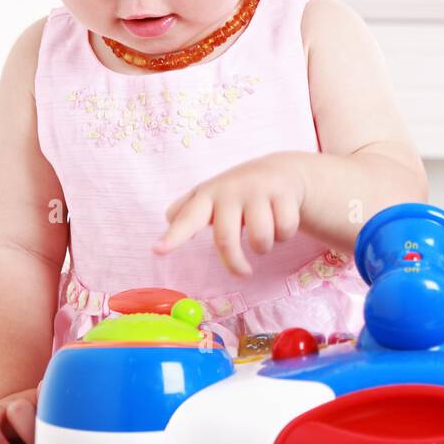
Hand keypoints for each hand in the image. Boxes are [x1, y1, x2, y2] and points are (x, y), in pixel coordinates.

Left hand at [154, 153, 305, 276]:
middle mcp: (230, 190)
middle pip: (226, 240)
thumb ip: (186, 215)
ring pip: (261, 240)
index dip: (173, 237)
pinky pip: (285, 230)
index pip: (187, 218)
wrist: (278, 170)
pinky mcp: (283, 192)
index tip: (158, 251)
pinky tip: (280, 223)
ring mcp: (258, 189)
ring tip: (264, 237)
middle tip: (243, 272)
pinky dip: (284, 235)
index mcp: (206, 195)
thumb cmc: (237, 193)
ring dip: (264, 247)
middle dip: (236, 264)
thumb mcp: (210, 198)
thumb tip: (159, 243)